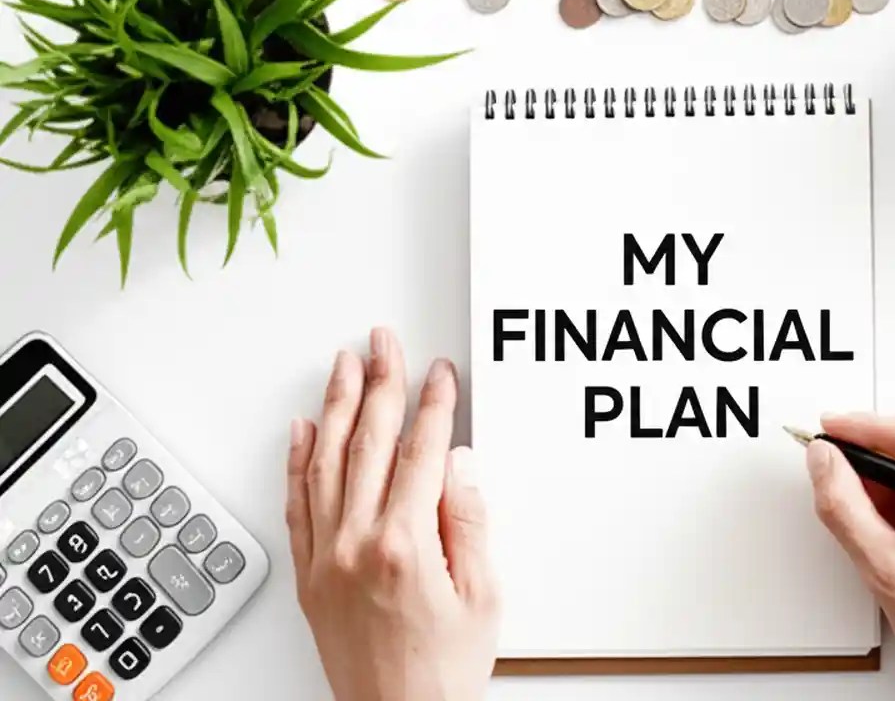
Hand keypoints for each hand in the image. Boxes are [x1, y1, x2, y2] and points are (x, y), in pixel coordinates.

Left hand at [286, 328, 498, 700]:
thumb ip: (468, 521)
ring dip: (334, 407)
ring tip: (343, 366)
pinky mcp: (309, 575)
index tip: (440, 374)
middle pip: (366, 443)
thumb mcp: (482, 595)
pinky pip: (296, 504)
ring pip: (324, 463)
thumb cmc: (443, 671)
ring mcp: (325, 557)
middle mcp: (355, 543)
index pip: (420, 452)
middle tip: (383, 343)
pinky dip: (297, 462)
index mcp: (405, 545)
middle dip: (379, 383)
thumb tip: (459, 463)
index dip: (434, 405)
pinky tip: (301, 431)